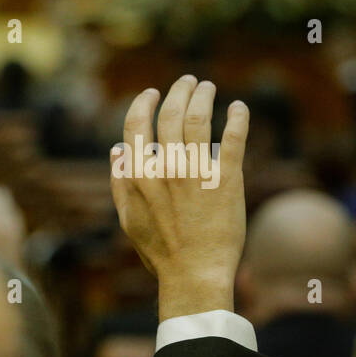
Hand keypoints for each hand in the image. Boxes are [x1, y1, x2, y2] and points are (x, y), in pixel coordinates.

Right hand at [109, 75, 248, 319]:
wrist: (194, 275)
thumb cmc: (161, 252)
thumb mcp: (129, 220)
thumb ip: (120, 184)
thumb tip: (117, 151)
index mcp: (139, 176)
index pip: (136, 125)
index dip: (143, 104)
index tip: (152, 93)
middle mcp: (166, 168)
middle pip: (170, 113)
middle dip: (178, 91)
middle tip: (188, 81)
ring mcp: (197, 171)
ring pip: (199, 117)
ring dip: (203, 96)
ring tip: (207, 87)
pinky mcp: (226, 178)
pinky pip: (234, 137)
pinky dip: (237, 117)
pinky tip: (239, 108)